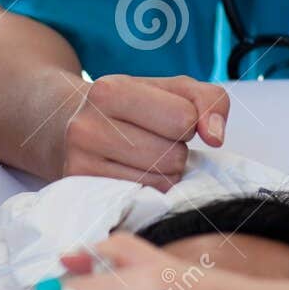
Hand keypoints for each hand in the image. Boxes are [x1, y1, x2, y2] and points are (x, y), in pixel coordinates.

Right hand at [62, 75, 228, 188]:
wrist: (74, 124)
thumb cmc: (136, 104)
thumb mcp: (175, 89)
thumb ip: (210, 100)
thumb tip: (215, 137)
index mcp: (109, 90)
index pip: (184, 119)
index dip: (188, 121)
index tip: (166, 118)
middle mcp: (86, 126)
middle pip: (173, 156)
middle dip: (176, 149)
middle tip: (155, 139)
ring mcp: (80, 164)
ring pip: (162, 182)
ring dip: (166, 172)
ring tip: (144, 155)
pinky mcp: (84, 193)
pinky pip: (145, 200)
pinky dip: (150, 189)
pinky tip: (133, 172)